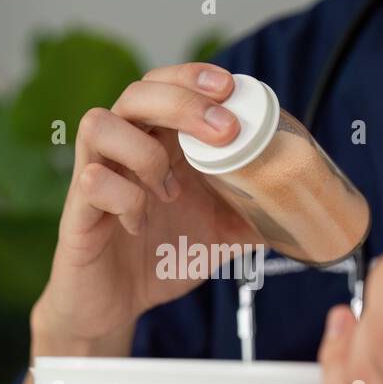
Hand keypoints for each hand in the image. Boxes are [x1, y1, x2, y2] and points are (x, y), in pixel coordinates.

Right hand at [32, 63, 261, 354]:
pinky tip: (141, 221)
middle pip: (136, 92)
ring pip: (99, 124)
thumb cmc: (158, 258)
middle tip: (223, 131)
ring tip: (170, 187)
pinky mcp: (78, 212)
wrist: (113, 307)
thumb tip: (304, 210)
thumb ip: (255, 215)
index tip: (230, 88)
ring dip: (145, 149)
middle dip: (183, 103)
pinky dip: (123, 197)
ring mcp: (95, 177)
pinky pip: (92, 182)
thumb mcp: (220, 234)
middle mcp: (122, 151)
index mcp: (156, 143)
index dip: (194, 76)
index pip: (166, 84)